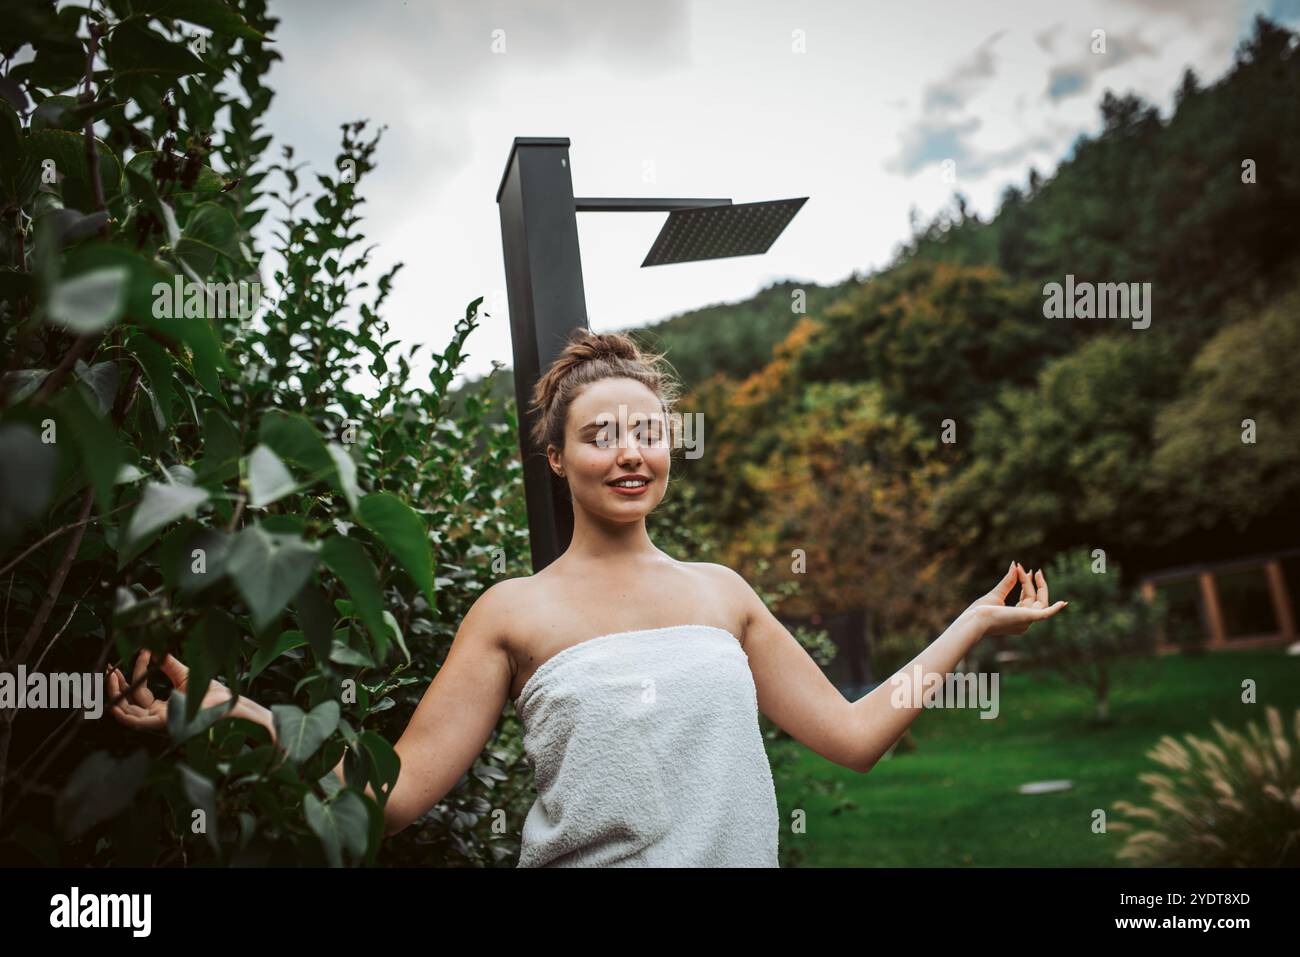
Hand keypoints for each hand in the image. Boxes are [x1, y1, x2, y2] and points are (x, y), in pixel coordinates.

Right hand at [106, 649, 235, 733]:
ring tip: (111, 676)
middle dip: (115, 686)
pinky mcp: (164, 725)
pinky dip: (124, 715)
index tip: (141, 652)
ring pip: (128, 713)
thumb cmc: (210, 691)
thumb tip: (152, 649)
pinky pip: (137, 723)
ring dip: (116, 695)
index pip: (139, 691)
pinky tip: (115, 703)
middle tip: (109, 669)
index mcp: (161, 708)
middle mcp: (157, 717)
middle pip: (128, 704)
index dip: (136, 672)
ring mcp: (159, 722)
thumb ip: (166, 664)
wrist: (227, 701)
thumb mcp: (183, 674)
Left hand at [965, 561, 1067, 637]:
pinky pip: (1046, 614)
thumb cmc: (980, 612)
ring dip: (1037, 586)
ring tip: (1034, 572)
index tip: (1021, 569)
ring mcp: (1026, 621)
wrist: (974, 620)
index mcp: (1016, 619)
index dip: (1027, 584)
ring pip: (1040, 602)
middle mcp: (1024, 623)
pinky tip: (1063, 603)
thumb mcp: (996, 594)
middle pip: (1035, 600)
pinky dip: (1055, 609)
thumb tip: (1014, 565)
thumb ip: (1008, 581)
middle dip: (1034, 585)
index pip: (1027, 600)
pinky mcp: (1027, 617)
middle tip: (1034, 570)